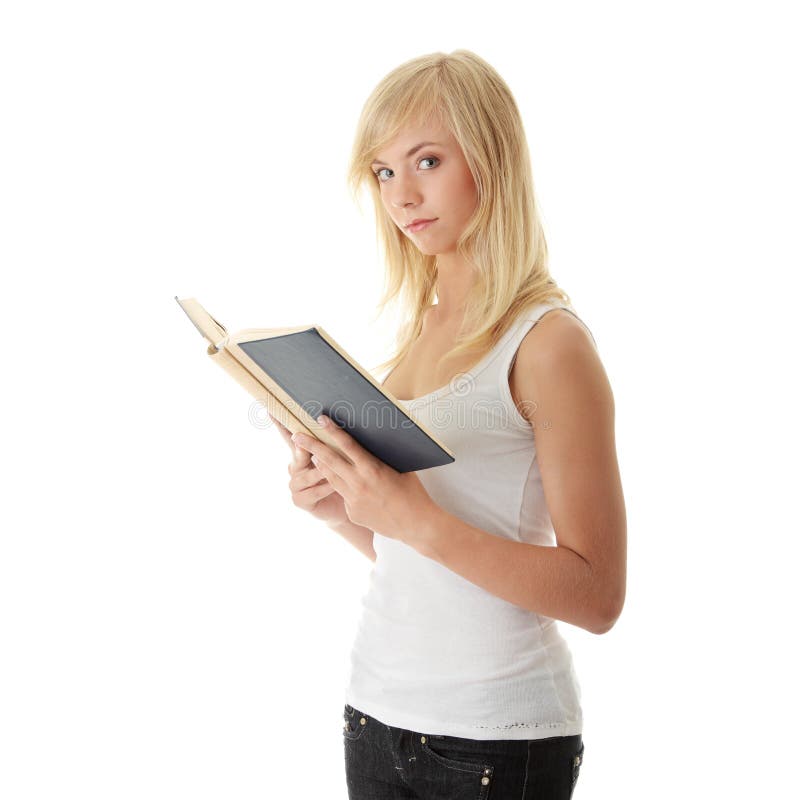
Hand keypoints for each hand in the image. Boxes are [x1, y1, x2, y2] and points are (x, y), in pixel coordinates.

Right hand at [269, 413, 350, 527]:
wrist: (345, 506)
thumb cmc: (343, 477)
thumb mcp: (337, 459)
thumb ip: (330, 444)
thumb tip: (330, 421)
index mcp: (302, 454)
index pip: (290, 436)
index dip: (280, 424)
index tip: (270, 411)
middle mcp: (295, 467)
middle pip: (296, 454)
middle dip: (301, 447)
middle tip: (302, 440)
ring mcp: (295, 484)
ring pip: (305, 475)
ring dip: (319, 471)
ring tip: (332, 467)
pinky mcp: (300, 500)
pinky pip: (312, 492)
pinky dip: (324, 488)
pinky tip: (334, 487)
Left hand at [291, 414, 436, 543]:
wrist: (415, 525)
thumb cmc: (413, 493)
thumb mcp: (400, 468)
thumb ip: (382, 457)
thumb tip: (372, 443)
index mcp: (372, 469)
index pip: (347, 445)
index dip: (333, 431)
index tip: (320, 419)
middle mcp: (358, 483)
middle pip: (329, 460)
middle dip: (311, 447)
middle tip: (297, 436)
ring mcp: (353, 500)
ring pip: (331, 478)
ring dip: (322, 465)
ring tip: (314, 456)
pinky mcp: (352, 512)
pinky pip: (344, 495)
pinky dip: (345, 488)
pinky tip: (353, 488)